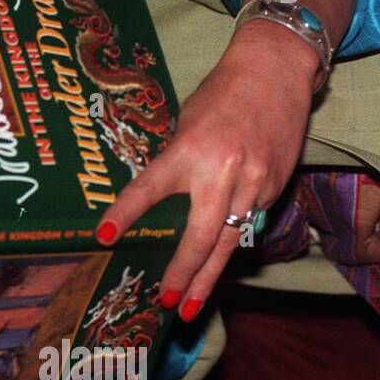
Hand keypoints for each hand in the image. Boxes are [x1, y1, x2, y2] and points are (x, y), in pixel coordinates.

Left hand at [93, 18, 315, 320]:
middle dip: (182, 274)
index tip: (103, 236)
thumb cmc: (221, 96)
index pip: (148, 190)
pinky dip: (232, 242)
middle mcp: (221, 172)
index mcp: (187, 152)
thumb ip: (177, 164)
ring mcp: (252, 184)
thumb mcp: (186, 126)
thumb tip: (166, 203)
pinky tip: (218, 262)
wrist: (275, 72)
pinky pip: (249, 223)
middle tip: (166, 300)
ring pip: (229, 243)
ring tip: (190, 306)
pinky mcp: (274, 188)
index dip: (125, 214)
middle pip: (200, 237)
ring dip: (208, 278)